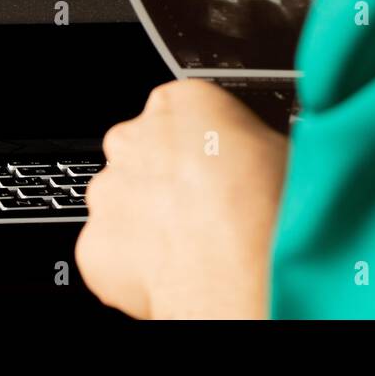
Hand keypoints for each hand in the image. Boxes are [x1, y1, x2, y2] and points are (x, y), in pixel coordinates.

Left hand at [75, 79, 288, 318]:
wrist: (243, 272)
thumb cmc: (267, 209)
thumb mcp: (279, 149)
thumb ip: (247, 144)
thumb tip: (258, 157)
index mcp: (180, 103)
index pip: (181, 112)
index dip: (201, 145)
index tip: (214, 167)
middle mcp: (134, 138)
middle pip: (144, 153)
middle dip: (165, 180)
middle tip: (202, 209)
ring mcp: (109, 191)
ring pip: (123, 203)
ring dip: (148, 221)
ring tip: (190, 245)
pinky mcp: (96, 243)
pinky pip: (111, 251)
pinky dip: (134, 264)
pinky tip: (170, 270)